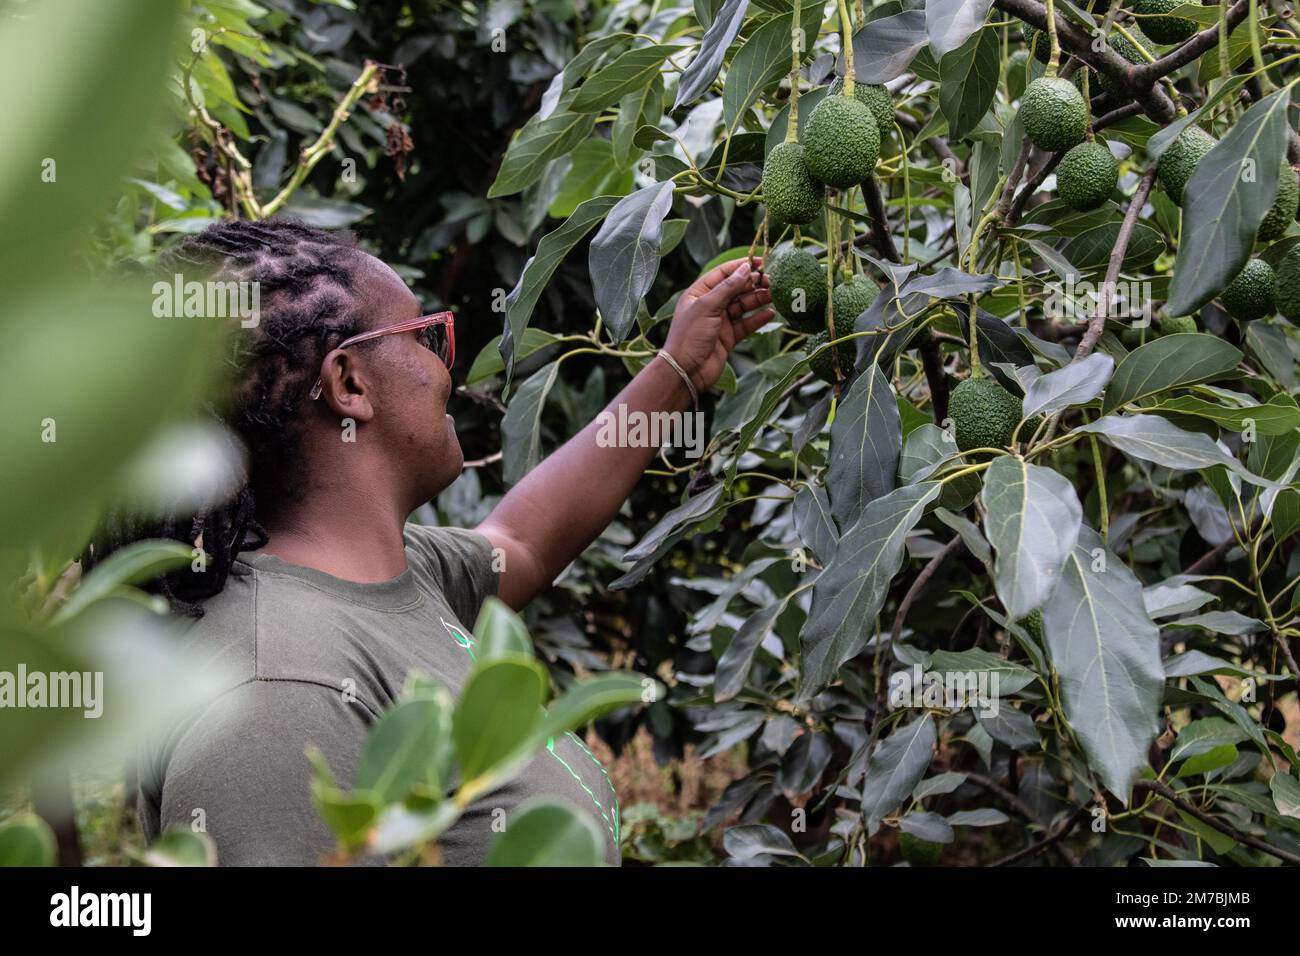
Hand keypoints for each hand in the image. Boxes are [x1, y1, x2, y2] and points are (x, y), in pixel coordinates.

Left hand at [662, 257, 773, 392]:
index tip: (761, 262)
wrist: (686, 371)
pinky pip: (746, 324)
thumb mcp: (707, 307)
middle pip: (736, 289)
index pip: (723, 273)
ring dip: (758, 299)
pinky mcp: (728, 337)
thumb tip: (745, 268)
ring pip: (743, 306)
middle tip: (772, 280)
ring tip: (775, 294)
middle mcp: (710, 305)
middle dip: (754, 283)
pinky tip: (771, 313)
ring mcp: (720, 321)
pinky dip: (758, 319)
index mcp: (699, 293)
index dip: (742, 266)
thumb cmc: (690, 336)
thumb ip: (728, 287)